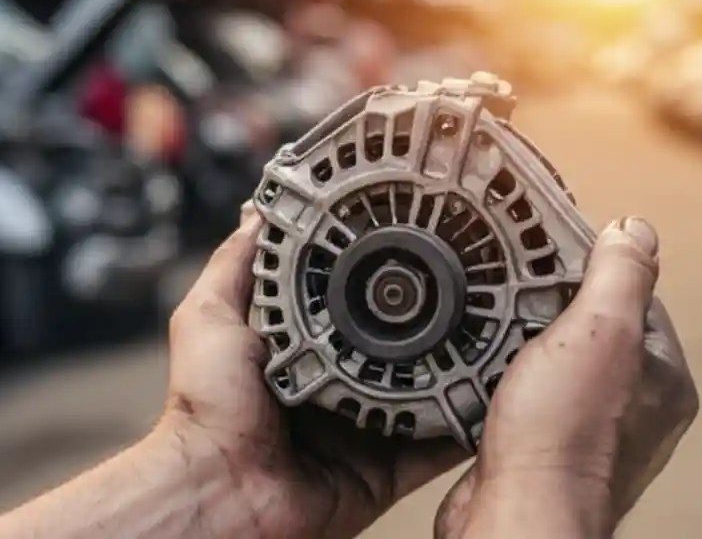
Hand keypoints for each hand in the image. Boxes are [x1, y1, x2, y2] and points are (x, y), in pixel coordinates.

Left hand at [159, 203, 466, 538]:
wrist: (215, 489)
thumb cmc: (204, 410)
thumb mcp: (210, 315)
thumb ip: (237, 264)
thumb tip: (258, 212)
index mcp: (304, 353)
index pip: (357, 309)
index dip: (385, 285)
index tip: (419, 250)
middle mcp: (339, 390)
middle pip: (401, 351)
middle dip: (436, 328)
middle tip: (475, 291)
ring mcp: (366, 432)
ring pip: (427, 396)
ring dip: (460, 373)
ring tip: (497, 336)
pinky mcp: (386, 472)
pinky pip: (437, 450)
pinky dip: (466, 428)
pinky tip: (492, 396)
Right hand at [435, 217, 698, 537]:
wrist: (515, 515)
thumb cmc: (562, 438)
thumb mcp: (600, 331)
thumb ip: (622, 275)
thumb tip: (637, 229)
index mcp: (663, 379)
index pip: (634, 298)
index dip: (593, 270)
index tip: (554, 253)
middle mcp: (633, 408)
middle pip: (589, 328)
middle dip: (548, 308)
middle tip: (516, 291)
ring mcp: (587, 431)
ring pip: (550, 362)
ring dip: (518, 344)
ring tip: (492, 326)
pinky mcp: (541, 448)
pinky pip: (520, 395)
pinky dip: (497, 381)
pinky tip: (478, 370)